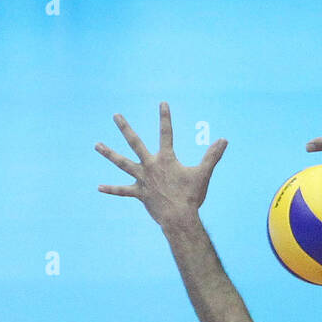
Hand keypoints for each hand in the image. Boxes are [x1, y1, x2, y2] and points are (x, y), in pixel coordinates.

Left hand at [96, 103, 227, 226]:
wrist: (178, 218)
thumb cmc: (191, 196)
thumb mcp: (203, 174)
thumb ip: (212, 155)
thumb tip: (224, 140)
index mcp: (166, 159)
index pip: (166, 133)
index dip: (165, 117)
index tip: (162, 103)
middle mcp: (150, 166)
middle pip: (135, 142)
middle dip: (125, 127)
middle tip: (115, 115)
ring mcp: (142, 179)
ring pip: (122, 163)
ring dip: (109, 153)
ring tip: (97, 145)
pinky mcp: (139, 194)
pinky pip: (122, 191)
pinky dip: (111, 189)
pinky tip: (99, 187)